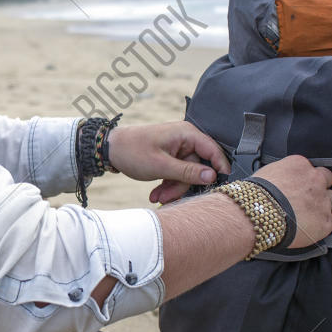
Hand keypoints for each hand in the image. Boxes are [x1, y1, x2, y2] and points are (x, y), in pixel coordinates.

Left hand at [105, 121, 230, 205]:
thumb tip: (212, 176)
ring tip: (157, 197)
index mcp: (186, 134)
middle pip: (198, 167)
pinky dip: (167, 184)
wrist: (111, 150)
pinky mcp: (171, 158)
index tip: (221, 185)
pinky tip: (155, 193)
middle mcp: (185, 139)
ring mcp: (178, 149)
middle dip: (182, 185)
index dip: (219, 168)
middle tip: (166, 198)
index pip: (212, 150)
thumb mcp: (160, 165)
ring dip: (173, 188)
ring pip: (186, 174)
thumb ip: (187, 172)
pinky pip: (177, 174)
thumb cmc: (133, 151)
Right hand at [250, 155, 331, 247]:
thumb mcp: (266, 174)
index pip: (309, 168)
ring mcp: (322, 200)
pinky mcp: (324, 221)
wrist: (255, 216)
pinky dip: (320, 225)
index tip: (297, 187)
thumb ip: (281, 174)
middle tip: (307, 199)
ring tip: (309, 215)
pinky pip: (329, 222)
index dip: (304, 179)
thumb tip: (281, 181)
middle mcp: (315, 179)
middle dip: (320, 188)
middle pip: (327, 179)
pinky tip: (307, 228)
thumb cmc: (254, 197)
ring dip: (324, 206)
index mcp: (299, 164)